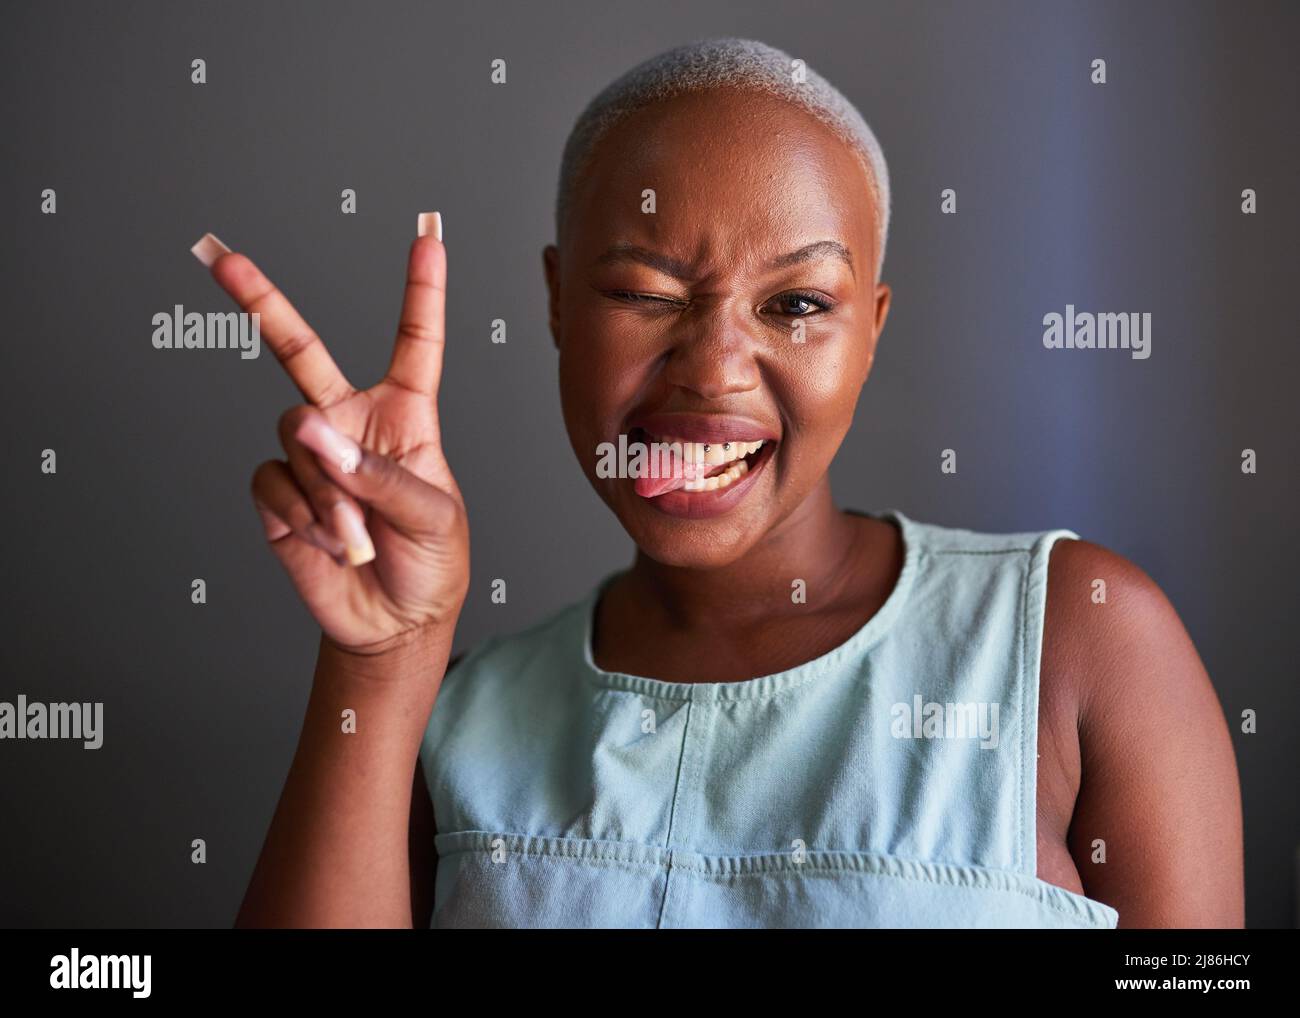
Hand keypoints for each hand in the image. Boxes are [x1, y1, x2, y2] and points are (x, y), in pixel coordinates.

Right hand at [195, 216, 468, 654]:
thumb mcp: (434, 516)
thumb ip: (382, 474)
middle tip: (220, 256)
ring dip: (328, 491)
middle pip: (299, 350)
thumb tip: (315, 433)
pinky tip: (330, 542)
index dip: (422, 290)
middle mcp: (351, 423)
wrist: (394, 622)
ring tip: (358, 535)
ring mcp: (310, 455)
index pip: (415, 342)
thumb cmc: (431, 562)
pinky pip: (275, 482)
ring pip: (295, 439)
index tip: (429, 234)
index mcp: (407, 415)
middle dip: (259, 301)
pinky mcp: (280, 493)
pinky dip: (305, 515)